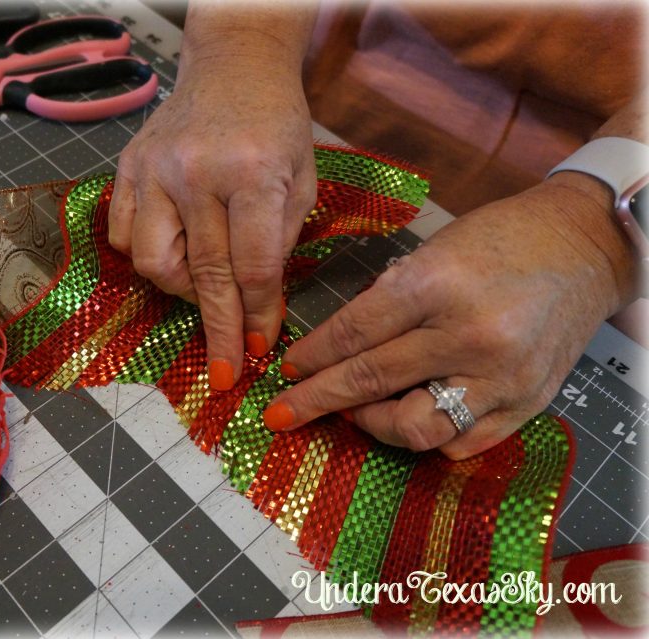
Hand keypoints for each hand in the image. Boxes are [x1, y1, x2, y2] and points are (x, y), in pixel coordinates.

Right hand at [108, 57, 315, 390]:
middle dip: (217, 330)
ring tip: (204, 288)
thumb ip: (279, 244)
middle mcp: (195, 172)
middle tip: (224, 373)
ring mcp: (153, 169)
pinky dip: (144, 256)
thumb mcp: (300, 180)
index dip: (257, 314)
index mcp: (250, 172)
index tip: (258, 347)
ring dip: (179, 290)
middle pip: (203, 273)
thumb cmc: (276, 125)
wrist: (233, 66)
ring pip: (149, 260)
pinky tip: (174, 252)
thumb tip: (258, 310)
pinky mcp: (127, 167)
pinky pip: (121, 235)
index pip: (252, 266)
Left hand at [262, 172, 637, 458]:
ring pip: (415, 429)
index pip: (354, 332)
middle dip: (317, 401)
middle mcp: (469, 336)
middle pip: (372, 381)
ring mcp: (501, 376)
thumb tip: (334, 347)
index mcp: (438, 285)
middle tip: (284, 414)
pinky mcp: (526, 403)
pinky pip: (461, 444)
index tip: (287, 372)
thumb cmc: (501, 241)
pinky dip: (428, 437)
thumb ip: (387, 300)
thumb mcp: (432, 251)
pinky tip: (411, 416)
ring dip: (371, 425)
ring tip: (356, 411)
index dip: (312, 358)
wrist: (582, 248)